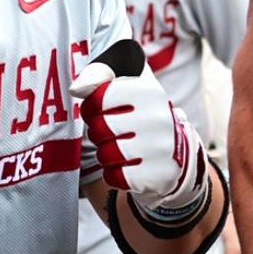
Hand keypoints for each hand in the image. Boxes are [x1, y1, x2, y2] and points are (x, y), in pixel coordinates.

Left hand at [71, 61, 206, 211]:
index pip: (99, 98)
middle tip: (109, 132)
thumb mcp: (125, 87)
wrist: (175, 151)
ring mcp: (160, 148)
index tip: (99, 111)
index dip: (91, 108)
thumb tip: (77, 88)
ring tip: (118, 149)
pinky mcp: (158, 175)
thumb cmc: (139, 115)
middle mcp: (158, 118)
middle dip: (98, 132)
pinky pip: (114, 177)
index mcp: (149, 91)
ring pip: (105, 155)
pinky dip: (114, 173)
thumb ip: (98, 77)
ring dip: (105, 154)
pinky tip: (127, 165)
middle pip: (100, 128)